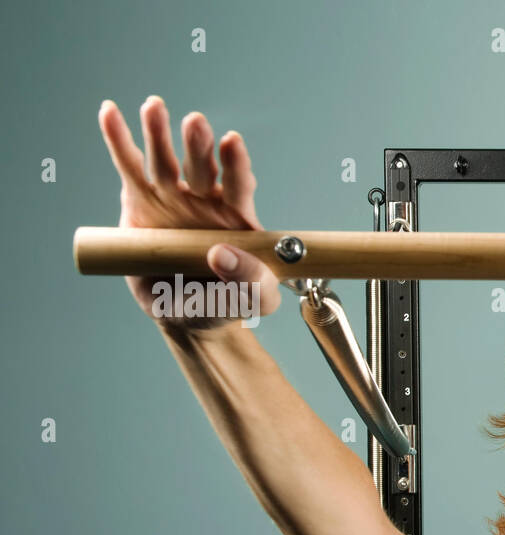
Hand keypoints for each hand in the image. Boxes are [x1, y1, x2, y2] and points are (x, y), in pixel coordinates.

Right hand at [98, 95, 281, 331]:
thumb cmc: (228, 303)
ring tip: (154, 107)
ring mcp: (171, 197)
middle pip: (201, 165)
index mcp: (237, 217)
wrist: (188, 314)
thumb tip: (222, 254)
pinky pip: (128, 167)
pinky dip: (118, 139)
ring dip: (158, 133)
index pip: (238, 186)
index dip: (236, 165)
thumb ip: (252, 283)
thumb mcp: (251, 301)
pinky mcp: (140, 199)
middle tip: (195, 123)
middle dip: (198, 144)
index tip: (231, 143)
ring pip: (164, 160)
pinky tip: (110, 113)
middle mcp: (205, 199)